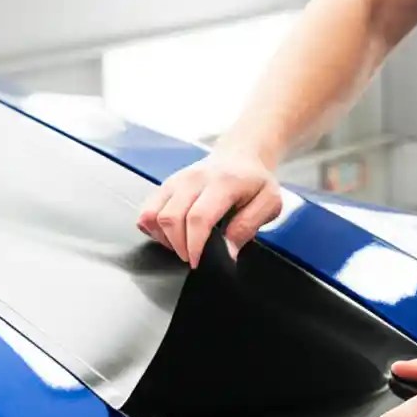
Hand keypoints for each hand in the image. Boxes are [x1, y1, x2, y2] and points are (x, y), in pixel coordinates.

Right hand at [136, 152, 281, 267]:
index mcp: (222, 183)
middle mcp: (194, 179)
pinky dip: (153, 228)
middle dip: (179, 246)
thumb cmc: (255, 181)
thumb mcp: (269, 203)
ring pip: (153, 214)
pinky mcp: (166, 185)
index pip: (198, 217)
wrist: (240, 154)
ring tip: (183, 246)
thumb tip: (228, 251)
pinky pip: (147, 210)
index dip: (195, 245)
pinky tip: (171, 234)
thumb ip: (248, 227)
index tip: (198, 262)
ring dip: (164, 238)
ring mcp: (176, 181)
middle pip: (170, 218)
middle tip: (193, 257)